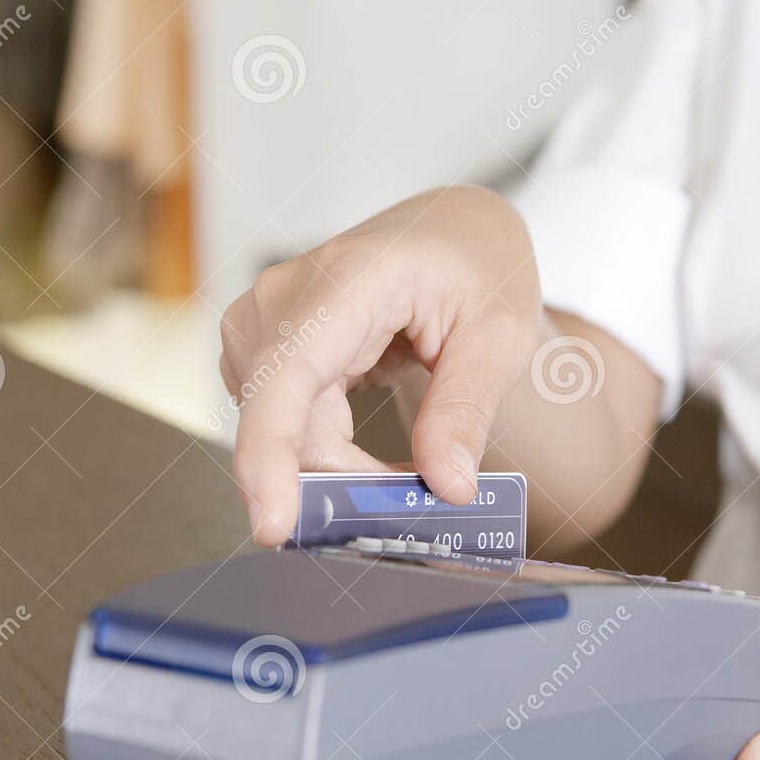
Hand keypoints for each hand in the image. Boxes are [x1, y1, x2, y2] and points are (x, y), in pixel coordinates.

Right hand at [220, 186, 541, 544]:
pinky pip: (279, 426)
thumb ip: (466, 410)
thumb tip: (446, 486)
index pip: (286, 374)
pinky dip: (322, 453)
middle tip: (413, 496)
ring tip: (400, 461)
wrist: (450, 234)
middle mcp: (287, 294)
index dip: (269, 455)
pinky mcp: (259, 347)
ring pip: (279, 433)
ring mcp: (264, 319)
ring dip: (335, 468)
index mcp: (351, 277)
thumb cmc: (476, 268)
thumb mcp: (500, 336)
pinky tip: (364, 447)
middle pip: (285, 423)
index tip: (273, 525)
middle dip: (342, 479)